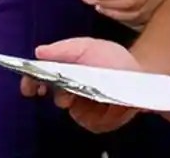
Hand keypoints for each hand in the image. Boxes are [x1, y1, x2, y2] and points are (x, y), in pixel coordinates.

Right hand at [20, 38, 142, 133]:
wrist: (142, 78)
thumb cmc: (114, 60)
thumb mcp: (89, 47)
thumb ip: (64, 49)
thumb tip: (38, 52)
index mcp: (65, 70)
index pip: (40, 75)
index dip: (31, 79)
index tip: (28, 84)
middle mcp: (70, 89)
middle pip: (51, 93)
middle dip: (51, 91)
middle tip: (53, 91)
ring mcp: (82, 108)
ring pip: (68, 108)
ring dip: (77, 100)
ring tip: (90, 92)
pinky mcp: (95, 123)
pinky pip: (87, 121)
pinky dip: (96, 113)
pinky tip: (106, 103)